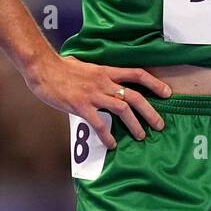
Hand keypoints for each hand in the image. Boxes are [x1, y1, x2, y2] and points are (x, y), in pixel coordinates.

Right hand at [25, 54, 170, 147]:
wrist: (43, 68)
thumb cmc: (61, 67)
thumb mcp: (85, 66)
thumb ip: (97, 74)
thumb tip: (102, 79)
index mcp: (106, 71)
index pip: (137, 74)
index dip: (154, 84)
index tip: (167, 93)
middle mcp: (104, 82)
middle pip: (135, 96)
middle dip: (150, 112)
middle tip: (160, 125)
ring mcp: (93, 94)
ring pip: (122, 110)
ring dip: (135, 125)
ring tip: (141, 136)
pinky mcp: (81, 106)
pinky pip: (99, 123)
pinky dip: (108, 135)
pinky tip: (113, 144)